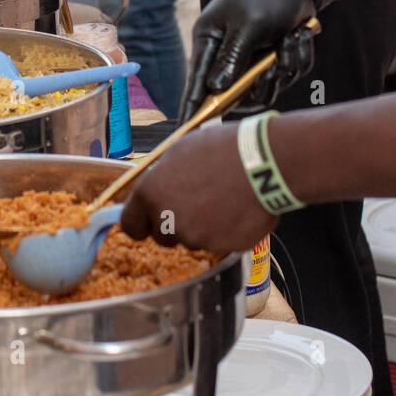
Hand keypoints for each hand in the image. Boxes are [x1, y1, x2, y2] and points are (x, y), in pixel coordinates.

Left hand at [120, 122, 275, 252]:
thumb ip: (163, 175)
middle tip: (198, 202)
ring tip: (224, 199)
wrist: (265, 162)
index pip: (130, 224)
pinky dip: (226, 231)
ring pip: (193, 239)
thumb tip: (157, 188)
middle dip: (175, 225)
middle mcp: (169, 219)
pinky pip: (219, 243)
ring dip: (204, 226)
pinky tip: (238, 208)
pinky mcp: (221, 247)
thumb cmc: (225, 148)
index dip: (140, 223)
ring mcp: (196, 237)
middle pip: (162, 236)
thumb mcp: (183, 150)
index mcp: (153, 192)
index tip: (148, 222)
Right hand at [178, 0, 342, 121]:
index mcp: (210, 40)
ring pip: (268, 88)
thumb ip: (233, 58)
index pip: (196, 82)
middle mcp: (227, 53)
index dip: (192, 108)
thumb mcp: (249, 24)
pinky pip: (288, 76)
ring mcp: (252, 59)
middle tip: (273, 62)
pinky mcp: (274, 59)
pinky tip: (298, 34)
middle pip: (238, 94)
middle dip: (262, 80)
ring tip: (290, 37)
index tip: (185, 132)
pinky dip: (298, 58)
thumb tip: (216, 90)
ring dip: (286, 65)